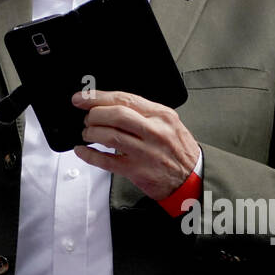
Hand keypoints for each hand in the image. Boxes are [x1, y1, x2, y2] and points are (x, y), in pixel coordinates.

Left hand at [71, 90, 201, 200]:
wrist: (192, 177)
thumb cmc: (178, 149)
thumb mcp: (168, 123)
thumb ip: (143, 112)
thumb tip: (108, 104)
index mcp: (161, 115)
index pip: (125, 99)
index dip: (98, 97)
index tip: (82, 98)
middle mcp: (154, 132)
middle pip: (116, 115)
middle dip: (94, 114)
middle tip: (87, 118)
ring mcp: (146, 152)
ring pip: (109, 137)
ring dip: (91, 133)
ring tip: (88, 133)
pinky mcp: (138, 171)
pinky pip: (106, 162)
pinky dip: (90, 155)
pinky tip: (83, 151)